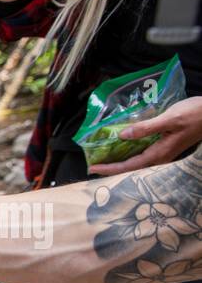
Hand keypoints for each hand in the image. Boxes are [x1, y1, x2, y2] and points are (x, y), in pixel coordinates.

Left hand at [87, 97, 201, 175]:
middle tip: (92, 165)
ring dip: (119, 161)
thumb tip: (123, 135)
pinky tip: (122, 147)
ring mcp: (163, 153)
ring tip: (102, 158)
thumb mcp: (169, 118)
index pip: (128, 166)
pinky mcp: (165, 146)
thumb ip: (146, 128)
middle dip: (111, 167)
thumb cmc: (194, 114)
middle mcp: (160, 157)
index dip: (109, 168)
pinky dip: (130, 152)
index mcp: (159, 153)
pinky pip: (143, 153)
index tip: (92, 168)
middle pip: (130, 167)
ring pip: (136, 161)